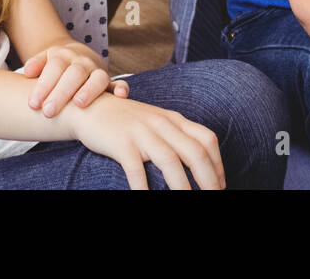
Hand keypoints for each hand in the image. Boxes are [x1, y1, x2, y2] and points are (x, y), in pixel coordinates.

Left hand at [22, 44, 128, 116]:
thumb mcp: (43, 60)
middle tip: (49, 112)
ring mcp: (97, 71)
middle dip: (62, 93)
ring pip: (98, 78)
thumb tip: (27, 72)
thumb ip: (35, 64)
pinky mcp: (109, 82)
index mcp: (63, 57)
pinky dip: (121, 88)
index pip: (54, 68)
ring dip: (89, 90)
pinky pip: (118, 83)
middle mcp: (82, 62)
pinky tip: (120, 96)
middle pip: (74, 74)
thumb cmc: (55, 65)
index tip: (33, 104)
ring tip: (79, 104)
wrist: (75, 55)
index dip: (44, 86)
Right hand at [66, 92, 224, 189]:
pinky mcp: (121, 143)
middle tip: (214, 197)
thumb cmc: (125, 121)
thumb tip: (199, 164)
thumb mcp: (155, 122)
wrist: (89, 107)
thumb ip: (176, 136)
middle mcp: (161, 124)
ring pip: (170, 161)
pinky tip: (146, 198)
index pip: (206, 139)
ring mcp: (141, 132)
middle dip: (208, 179)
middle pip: (194, 152)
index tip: (221, 185)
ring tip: (188, 203)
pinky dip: (144, 188)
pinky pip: (137, 169)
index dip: (218, 164)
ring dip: (182, 187)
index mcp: (173, 119)